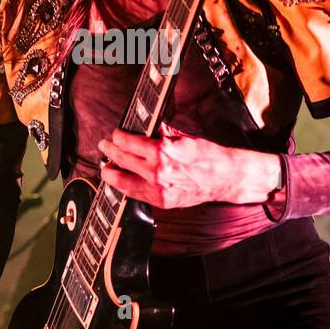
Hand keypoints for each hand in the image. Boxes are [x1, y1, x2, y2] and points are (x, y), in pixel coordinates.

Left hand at [98, 122, 281, 207]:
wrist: (224, 178)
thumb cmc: (207, 155)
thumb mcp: (183, 138)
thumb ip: (162, 134)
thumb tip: (147, 127)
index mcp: (162, 152)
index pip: (128, 143)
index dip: (118, 137)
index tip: (115, 134)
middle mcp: (157, 172)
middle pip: (122, 160)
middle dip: (110, 152)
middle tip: (104, 146)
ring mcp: (158, 189)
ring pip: (123, 182)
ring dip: (111, 173)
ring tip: (106, 168)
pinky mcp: (161, 201)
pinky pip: (135, 195)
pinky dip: (124, 187)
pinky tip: (121, 182)